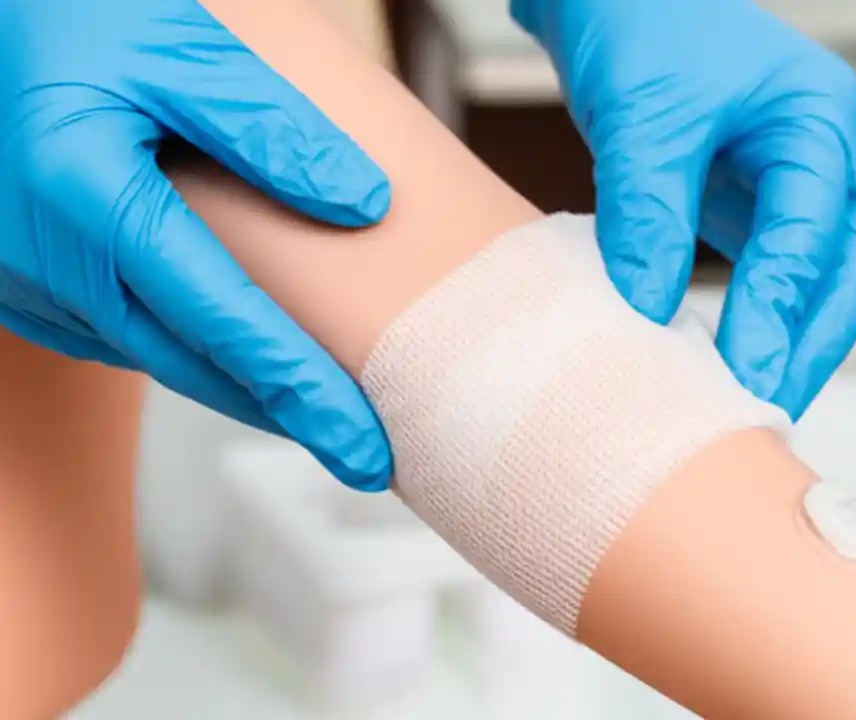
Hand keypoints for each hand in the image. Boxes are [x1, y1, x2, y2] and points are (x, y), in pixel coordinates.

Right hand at [0, 0, 391, 489]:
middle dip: (283, 416)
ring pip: (152, 357)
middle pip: (192, 365)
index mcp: (89, 200)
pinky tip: (230, 360)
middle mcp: (46, 259)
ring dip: (234, 390)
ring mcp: (20, 279)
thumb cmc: (67, 16)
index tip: (369, 454)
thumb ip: (268, 128)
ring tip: (316, 414)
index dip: (305, 395)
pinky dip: (181, 354)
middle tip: (363, 457)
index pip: (226, 324)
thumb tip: (366, 205)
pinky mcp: (14, 281)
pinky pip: (112, 335)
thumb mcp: (176, 48)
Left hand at [513, 0, 855, 418]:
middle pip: (847, 272)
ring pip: (818, 282)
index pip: (811, 236)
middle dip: (811, 347)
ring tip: (748, 404)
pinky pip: (772, 274)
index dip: (778, 311)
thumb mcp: (645, 116)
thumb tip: (647, 314)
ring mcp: (795, 182)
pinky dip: (756, 320)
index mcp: (820, 122)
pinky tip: (724, 362)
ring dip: (790, 344)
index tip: (742, 375)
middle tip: (764, 412)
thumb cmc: (642, 22)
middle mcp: (824, 157)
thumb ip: (650, 213)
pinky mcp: (756, 203)